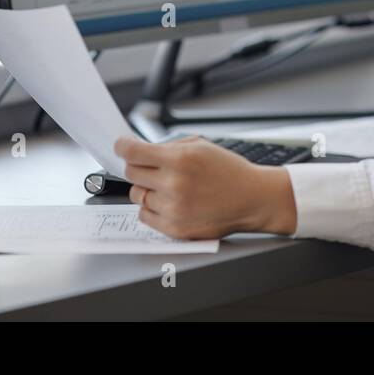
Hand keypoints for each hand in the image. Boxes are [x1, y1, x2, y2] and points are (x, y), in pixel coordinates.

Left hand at [115, 135, 297, 239]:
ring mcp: (173, 208)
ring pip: (137, 195)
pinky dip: (152, 208)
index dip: (122, 147)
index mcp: (180, 159)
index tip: (120, 146)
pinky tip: (170, 202)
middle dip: (137, 167)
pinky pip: (145, 216)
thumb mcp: (201, 146)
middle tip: (150, 167)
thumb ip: (169, 147)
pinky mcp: (175, 228)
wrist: (252, 198)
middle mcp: (174, 184)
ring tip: (170, 187)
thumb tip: (140, 150)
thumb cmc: (229, 171)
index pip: (133, 152)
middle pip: (131, 173)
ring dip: (147, 189)